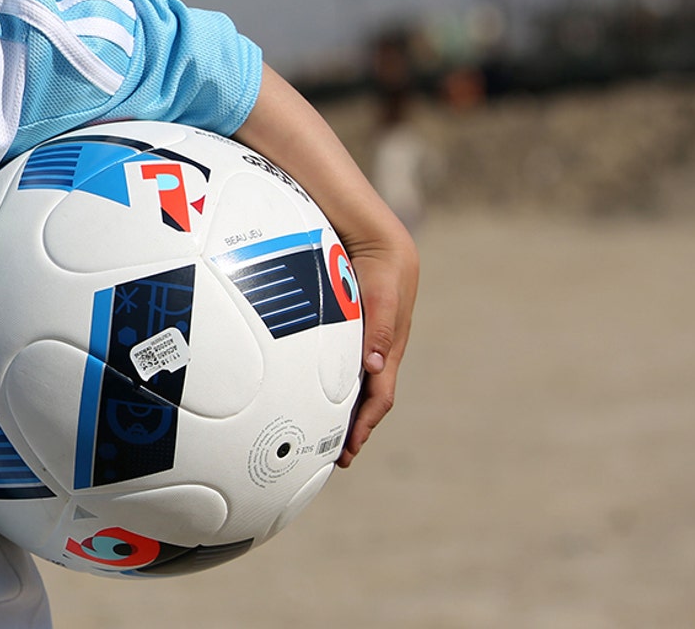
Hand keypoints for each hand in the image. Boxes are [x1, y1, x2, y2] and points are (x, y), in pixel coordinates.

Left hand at [338, 235, 417, 466]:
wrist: (377, 238)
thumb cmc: (382, 268)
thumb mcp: (382, 297)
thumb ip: (379, 329)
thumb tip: (375, 368)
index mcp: (388, 350)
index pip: (379, 399)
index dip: (365, 427)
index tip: (349, 451)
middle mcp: (375, 351)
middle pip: (364, 399)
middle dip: (352, 429)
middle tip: (332, 456)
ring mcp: (362, 341)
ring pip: (350, 384)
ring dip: (339, 409)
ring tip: (318, 431)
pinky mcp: (348, 329)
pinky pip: (338, 363)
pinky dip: (327, 382)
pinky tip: (305, 388)